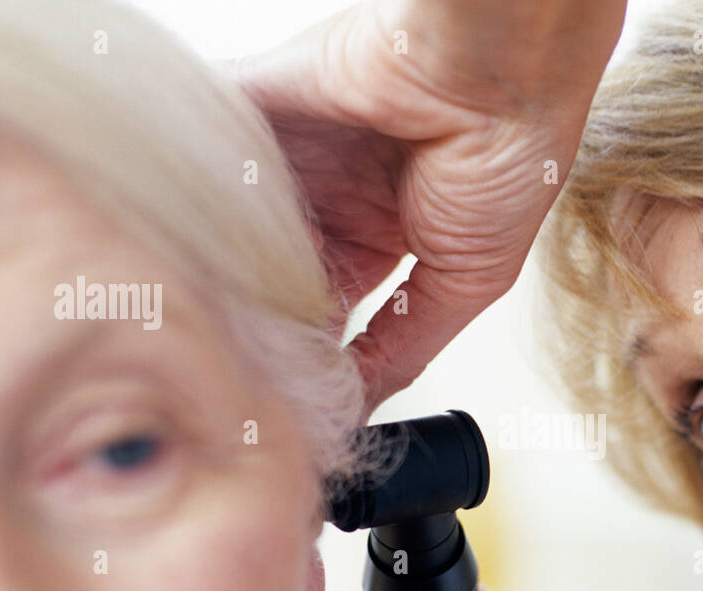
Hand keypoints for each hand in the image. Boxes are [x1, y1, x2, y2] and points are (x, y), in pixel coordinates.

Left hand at [231, 0, 625, 415]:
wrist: (498, 72)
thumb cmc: (508, 162)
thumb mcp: (467, 281)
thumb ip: (407, 345)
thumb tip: (360, 406)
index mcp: (383, 232)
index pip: (328, 301)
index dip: (310, 343)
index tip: (288, 386)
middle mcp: (333, 192)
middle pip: (275, 263)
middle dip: (261, 307)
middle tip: (242, 352)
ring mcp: (294, 148)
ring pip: (236, 216)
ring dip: (224, 257)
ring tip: (216, 300)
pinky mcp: (259, 101)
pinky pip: (207, 147)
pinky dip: (193, 188)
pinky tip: (194, 235)